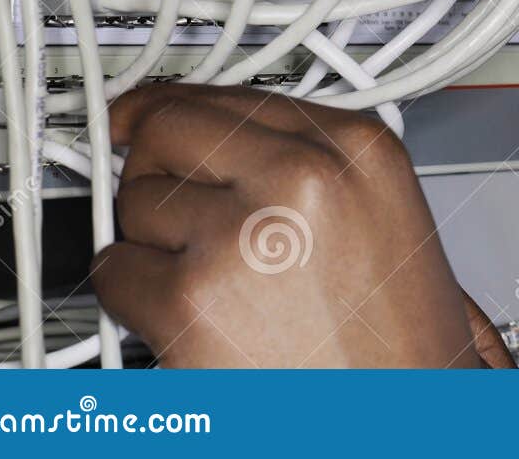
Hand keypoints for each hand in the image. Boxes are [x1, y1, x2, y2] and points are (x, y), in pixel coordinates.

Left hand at [91, 83, 514, 367]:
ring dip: (150, 238)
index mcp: (359, 150)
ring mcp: (246, 235)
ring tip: (207, 277)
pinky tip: (184, 317)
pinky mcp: (193, 300)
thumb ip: (311, 160)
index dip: (185, 108)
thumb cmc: (400, 347)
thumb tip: (226, 131)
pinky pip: (112, 270)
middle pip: (171, 127)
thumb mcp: (385, 218)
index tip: (155, 113)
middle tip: (159, 194)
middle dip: (152, 164)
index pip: (238, 95)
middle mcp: (305, 178)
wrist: (405, 423)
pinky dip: (131, 297)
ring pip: (136, 200)